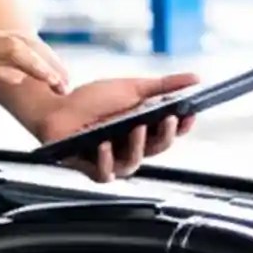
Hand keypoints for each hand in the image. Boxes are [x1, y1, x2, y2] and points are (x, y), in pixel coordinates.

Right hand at [0, 27, 69, 116]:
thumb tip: (14, 78)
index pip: (24, 44)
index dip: (47, 59)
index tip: (63, 78)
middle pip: (23, 42)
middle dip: (49, 62)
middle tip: (65, 83)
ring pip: (9, 49)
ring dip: (35, 65)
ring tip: (51, 80)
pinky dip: (3, 72)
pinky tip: (17, 80)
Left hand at [35, 73, 198, 182]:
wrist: (57, 107)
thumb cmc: (93, 100)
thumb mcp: (131, 88)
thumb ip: (162, 86)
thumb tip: (195, 78)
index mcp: (144, 130)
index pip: (170, 133)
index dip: (183, 126)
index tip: (190, 113)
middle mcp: (132, 148)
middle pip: (157, 148)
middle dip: (166, 134)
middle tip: (169, 117)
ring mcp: (113, 161)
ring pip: (133, 163)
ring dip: (137, 145)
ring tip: (136, 127)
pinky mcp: (93, 169)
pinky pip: (105, 173)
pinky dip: (106, 160)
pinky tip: (104, 145)